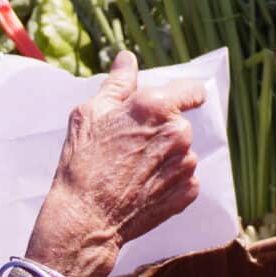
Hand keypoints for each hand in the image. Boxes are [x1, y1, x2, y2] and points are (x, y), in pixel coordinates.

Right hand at [24, 51, 204, 276]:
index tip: (174, 102)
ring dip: (165, 156)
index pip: (192, 90)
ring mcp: (185, 166)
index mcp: (156, 107)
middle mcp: (178, 134)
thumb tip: (127, 59)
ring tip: (133, 169)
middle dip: (162, 130)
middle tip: (132, 143)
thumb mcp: (91, 113)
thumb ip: (117, 83)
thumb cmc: (83, 162)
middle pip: (180, 124)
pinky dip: (168, 181)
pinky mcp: (186, 193)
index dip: (184, 94)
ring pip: (182, 153)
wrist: (86, 217)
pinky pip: (184, 179)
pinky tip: (142, 186)